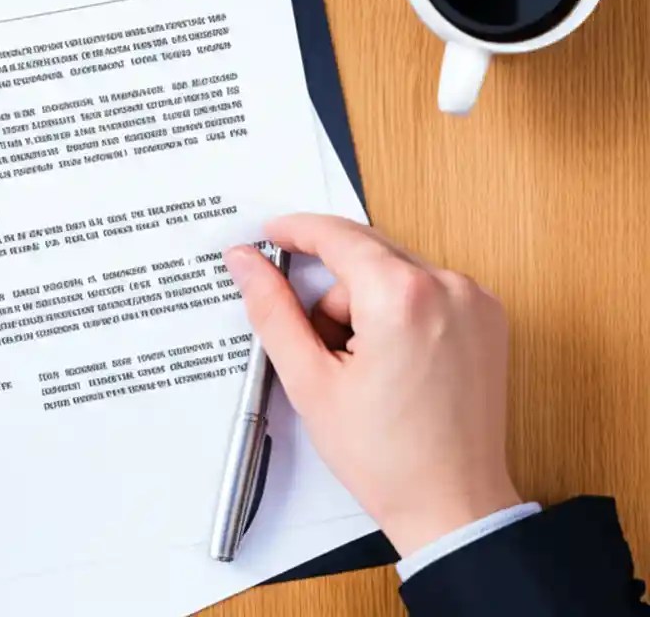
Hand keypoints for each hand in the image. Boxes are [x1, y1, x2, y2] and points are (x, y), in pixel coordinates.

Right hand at [224, 215, 518, 556]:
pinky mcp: (489, 318)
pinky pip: (427, 290)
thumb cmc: (386, 456)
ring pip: (395, 273)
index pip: (337, 236)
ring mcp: (476, 301)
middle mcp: (448, 286)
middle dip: (332, 293)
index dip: (295, 231)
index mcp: (401, 297)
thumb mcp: (309, 380)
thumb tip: (245, 262)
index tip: (270, 236)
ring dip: (366, 305)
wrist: (451, 504)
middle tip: (318, 348)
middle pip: (366, 254)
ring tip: (360, 369)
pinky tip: (391, 363)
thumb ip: (272, 310)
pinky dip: (399, 312)